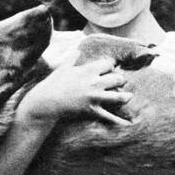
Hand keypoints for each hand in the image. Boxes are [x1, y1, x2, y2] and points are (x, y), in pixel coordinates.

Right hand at [19, 58, 134, 127]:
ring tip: (128, 97)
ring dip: (125, 97)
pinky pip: (108, 116)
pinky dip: (118, 121)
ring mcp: (94, 97)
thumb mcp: (62, 68)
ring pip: (118, 97)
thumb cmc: (53, 84)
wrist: (46, 102)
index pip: (109, 63)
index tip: (110, 69)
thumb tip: (76, 50)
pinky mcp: (92, 110)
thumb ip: (72, 59)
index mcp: (88, 70)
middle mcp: (94, 82)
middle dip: (120, 81)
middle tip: (118, 83)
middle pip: (117, 79)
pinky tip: (127, 124)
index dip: (111, 66)